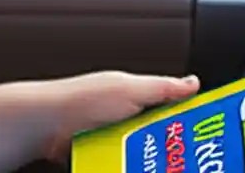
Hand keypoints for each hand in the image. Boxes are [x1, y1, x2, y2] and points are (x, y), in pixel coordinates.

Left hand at [33, 71, 200, 162]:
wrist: (43, 124)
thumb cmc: (80, 99)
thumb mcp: (129, 88)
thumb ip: (162, 87)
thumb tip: (193, 82)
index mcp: (134, 96)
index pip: (170, 109)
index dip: (186, 123)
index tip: (201, 138)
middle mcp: (123, 117)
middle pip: (157, 138)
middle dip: (167, 149)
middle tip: (180, 159)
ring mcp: (109, 139)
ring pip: (140, 155)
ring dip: (147, 161)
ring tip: (157, 166)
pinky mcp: (98, 157)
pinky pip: (119, 164)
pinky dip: (126, 166)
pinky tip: (131, 168)